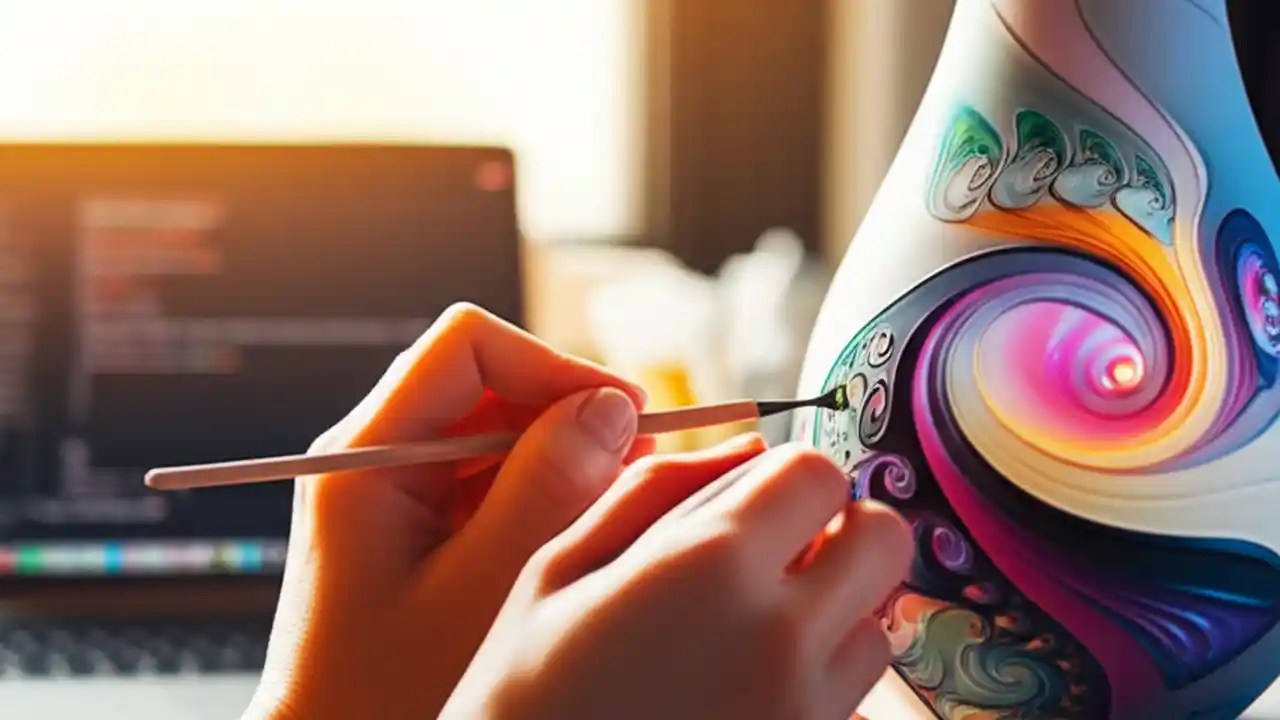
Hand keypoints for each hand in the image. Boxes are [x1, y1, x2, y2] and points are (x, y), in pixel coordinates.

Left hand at [245, 304, 653, 719]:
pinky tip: (576, 525)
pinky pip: (486, 476)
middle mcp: (372, 456)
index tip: (622, 412)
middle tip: (634, 462)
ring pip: (494, 428)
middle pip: (486, 383)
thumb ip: (547, 487)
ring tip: (613, 499)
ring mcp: (392, 488)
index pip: (468, 347)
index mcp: (365, 457)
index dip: (553, 366)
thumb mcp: (481, 588)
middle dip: (565, 411)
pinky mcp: (413, 521)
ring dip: (560, 453)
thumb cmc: (386, 695)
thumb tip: (608, 406)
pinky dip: (540, 490)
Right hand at [443, 441, 914, 719]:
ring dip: (833, 617)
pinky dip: (818, 688)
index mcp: (712, 565)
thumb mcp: (555, 571)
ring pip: (876, 629)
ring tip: (748, 644)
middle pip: (883, 542)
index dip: (789, 479)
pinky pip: (852, 705)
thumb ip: (656, 489)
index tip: (754, 504)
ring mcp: (807, 712)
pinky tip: (741, 699)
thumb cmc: (520, 697)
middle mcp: (783, 638)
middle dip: (839, 534)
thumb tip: (749, 446)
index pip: (820, 474)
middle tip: (773, 561)